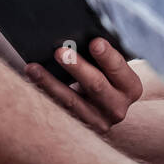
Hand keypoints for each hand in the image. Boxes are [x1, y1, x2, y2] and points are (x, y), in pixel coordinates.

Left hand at [25, 38, 142, 132]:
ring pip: (71, 102)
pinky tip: (32, 79)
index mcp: (131, 88)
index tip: (95, 42)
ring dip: (50, 83)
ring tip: (34, 68)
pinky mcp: (79, 129)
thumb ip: (103, 55)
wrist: (105, 108)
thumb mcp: (112, 69)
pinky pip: (58, 111)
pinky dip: (44, 93)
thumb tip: (81, 35)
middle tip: (60, 52)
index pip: (119, 69)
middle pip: (96, 85)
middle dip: (77, 67)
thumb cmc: (107, 77)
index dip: (107, 56)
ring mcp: (99, 122)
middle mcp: (118, 108)